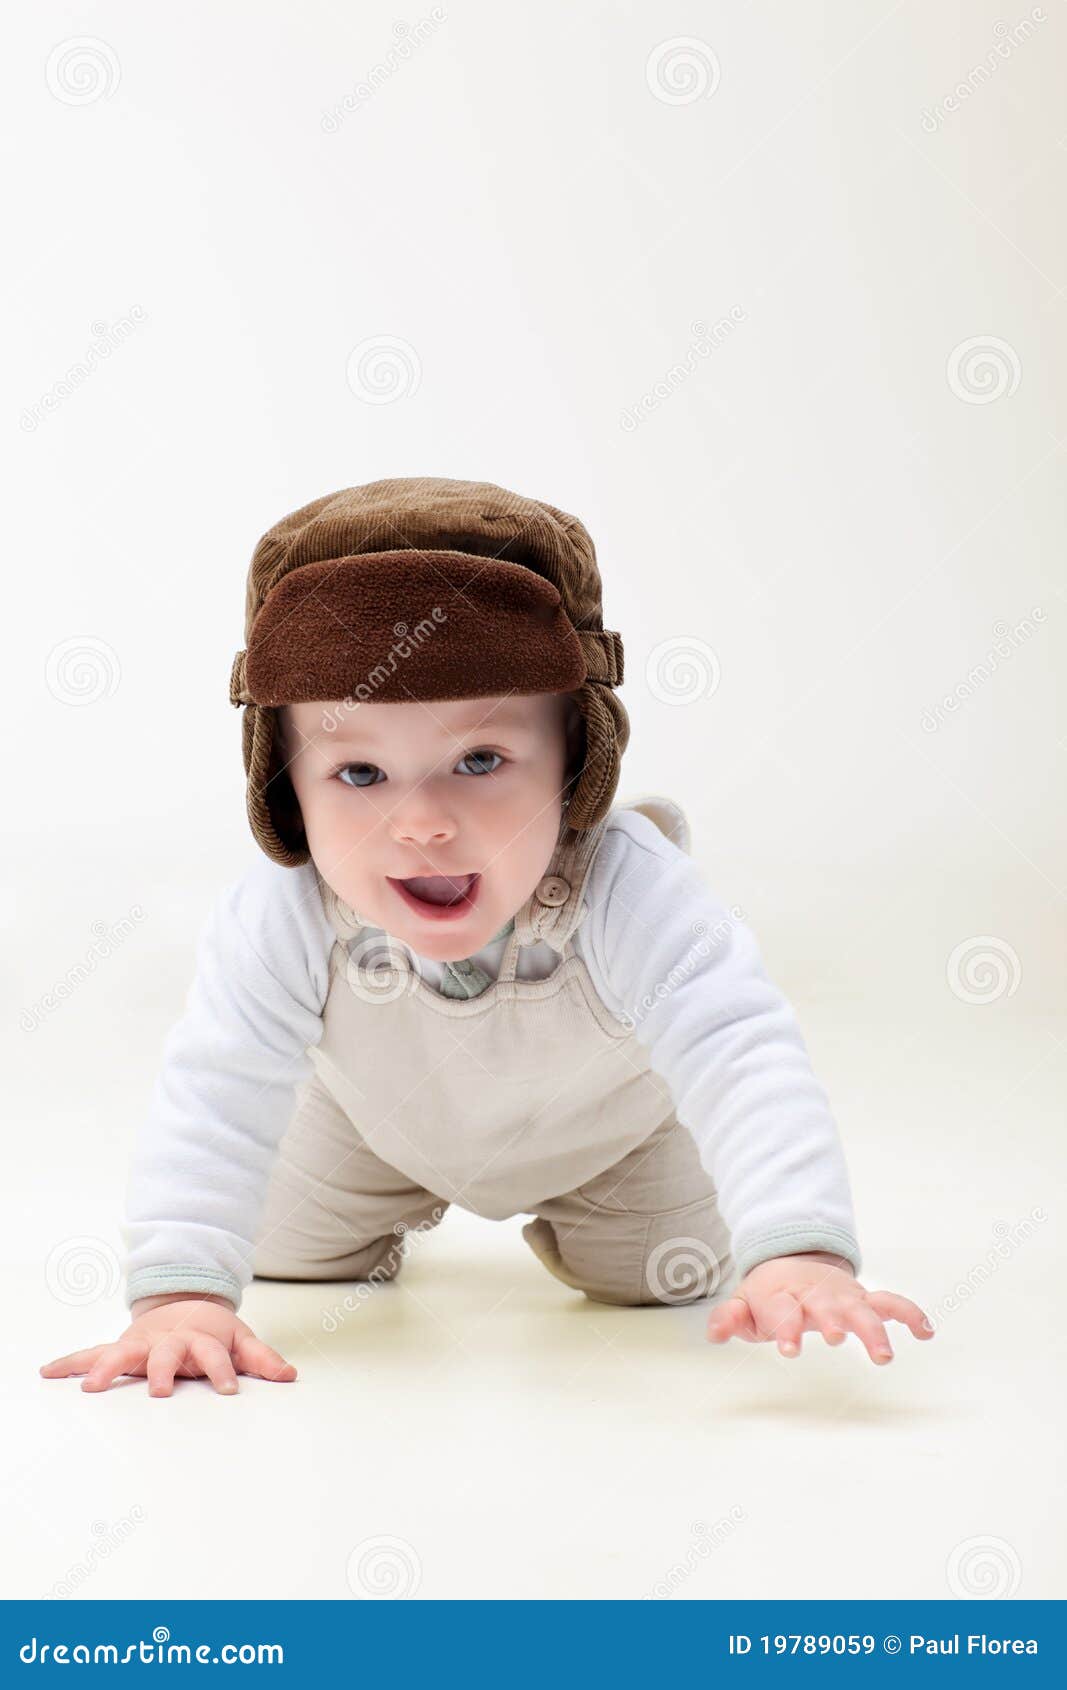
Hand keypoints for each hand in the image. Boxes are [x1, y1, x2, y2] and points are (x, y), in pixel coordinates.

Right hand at [39, 1293, 297, 1396]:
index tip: (228, 1390)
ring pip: (123, 1352)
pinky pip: (93, 1354)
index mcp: (202, 1339)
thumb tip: (290, 1375)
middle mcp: (170, 1341)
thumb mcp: (240, 1340)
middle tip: (160, 1390)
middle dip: (163, 1371)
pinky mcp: (123, 1347)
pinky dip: (72, 1362)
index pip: (216, 1355)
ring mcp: (144, 1343)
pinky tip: (49, 1371)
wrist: (185, 1302)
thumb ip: (262, 1360)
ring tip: (90, 1387)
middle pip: (167, 1354)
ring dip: (107, 1367)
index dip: (223, 1371)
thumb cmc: (212, 1330)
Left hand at [705, 1251, 933, 1364]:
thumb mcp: (743, 1304)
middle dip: (831, 1321)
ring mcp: (842, 1296)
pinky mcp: (863, 1299)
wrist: (791, 1262)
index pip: (783, 1310)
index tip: (790, 1350)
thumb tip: (714, 1334)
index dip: (786, 1328)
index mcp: (782, 1294)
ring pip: (862, 1309)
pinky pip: (891, 1303)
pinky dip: (909, 1314)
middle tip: (836, 1340)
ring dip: (874, 1329)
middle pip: (825, 1306)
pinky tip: (926, 1332)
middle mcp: (815, 1293)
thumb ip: (730, 1318)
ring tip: (884, 1355)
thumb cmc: (767, 1296)